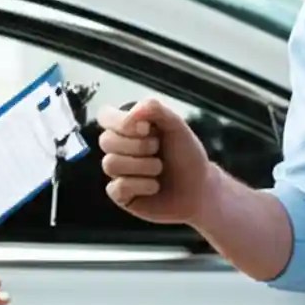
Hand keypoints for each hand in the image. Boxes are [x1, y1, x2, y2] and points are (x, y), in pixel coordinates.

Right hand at [97, 98, 214, 224]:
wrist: (199, 188)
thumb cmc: (187, 155)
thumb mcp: (176, 125)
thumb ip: (155, 109)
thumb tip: (132, 112)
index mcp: (129, 127)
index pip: (105, 116)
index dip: (121, 122)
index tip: (147, 128)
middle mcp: (119, 148)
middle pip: (106, 141)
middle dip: (138, 145)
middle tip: (157, 149)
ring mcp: (117, 172)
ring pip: (110, 164)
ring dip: (143, 166)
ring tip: (159, 169)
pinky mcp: (120, 195)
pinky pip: (117, 188)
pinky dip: (142, 185)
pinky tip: (154, 186)